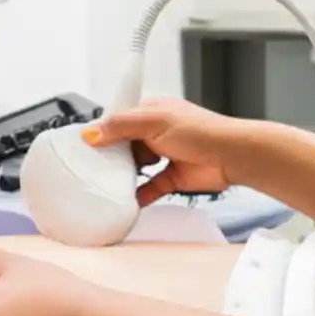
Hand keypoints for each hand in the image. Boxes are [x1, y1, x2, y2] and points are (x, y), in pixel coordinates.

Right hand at [83, 97, 252, 206]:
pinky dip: (137, 196)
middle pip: (124, 146)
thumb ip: (120, 126)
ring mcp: (164, 155)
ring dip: (122, 176)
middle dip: (109, 157)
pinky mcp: (172, 177)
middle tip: (89, 169)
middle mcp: (155, 132)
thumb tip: (91, 133)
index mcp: (151, 112)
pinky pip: (149, 188)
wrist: (231, 156)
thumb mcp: (154, 122)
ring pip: (135, 167)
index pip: (118, 120)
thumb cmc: (201, 131)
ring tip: (103, 186)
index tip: (83, 145)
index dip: (102, 131)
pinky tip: (125, 202)